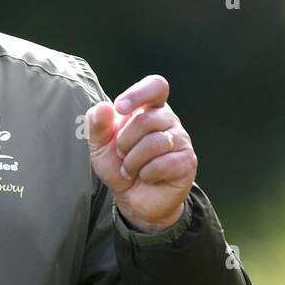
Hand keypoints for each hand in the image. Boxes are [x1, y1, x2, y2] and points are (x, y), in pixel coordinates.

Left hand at [84, 74, 196, 231]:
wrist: (133, 198)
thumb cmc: (119, 165)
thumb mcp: (100, 146)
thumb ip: (96, 125)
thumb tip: (103, 107)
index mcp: (150, 109)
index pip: (156, 86)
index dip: (139, 94)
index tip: (119, 108)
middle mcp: (169, 120)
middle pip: (146, 119)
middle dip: (125, 142)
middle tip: (122, 155)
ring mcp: (181, 140)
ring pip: (154, 143)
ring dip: (133, 161)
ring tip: (131, 169)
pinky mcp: (187, 162)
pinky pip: (163, 163)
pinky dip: (147, 174)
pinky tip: (146, 177)